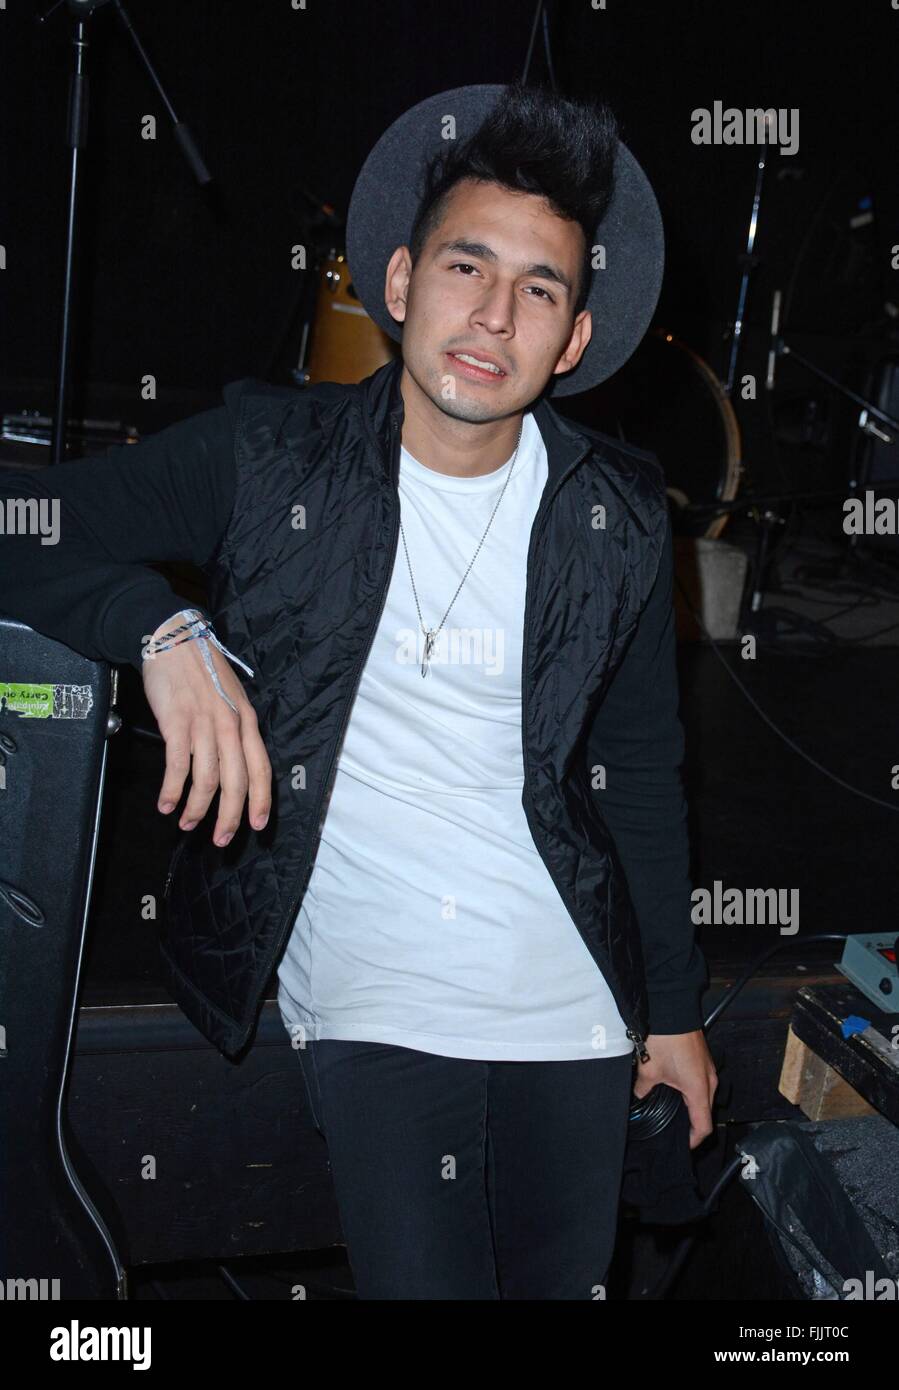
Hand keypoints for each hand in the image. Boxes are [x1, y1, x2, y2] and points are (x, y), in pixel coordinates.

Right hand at [141, 618, 271, 845]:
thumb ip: (235, 728)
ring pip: (207, 780)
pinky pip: (177, 766)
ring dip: (196, 809)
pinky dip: (171, 791)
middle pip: (236, 782)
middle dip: (229, 817)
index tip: (258, 825)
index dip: (261, 800)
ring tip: (186, 823)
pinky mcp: (177, 723)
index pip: (261, 768)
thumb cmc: (202, 671)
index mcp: (246, 720)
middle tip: (220, 839)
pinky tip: (165, 803)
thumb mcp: (231, 697)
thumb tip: (235, 762)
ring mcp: (204, 724)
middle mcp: (230, 725)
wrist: (174, 640)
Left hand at [633, 1030, 717, 1148]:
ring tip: (672, 1113)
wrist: (674, 1009)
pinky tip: (673, 1091)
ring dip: (690, 1108)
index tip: (682, 1146)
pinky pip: (701, 1085)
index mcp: (699, 1089)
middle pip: (705, 1114)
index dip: (693, 1141)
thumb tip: (639, 1098)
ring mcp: (708, 1070)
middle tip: (673, 1132)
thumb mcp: (649, 1069)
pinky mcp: (703, 1061)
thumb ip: (643, 1090)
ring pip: (704, 1099)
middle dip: (691, 1126)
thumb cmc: (666, 1037)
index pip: (704, 1126)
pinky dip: (690, 1093)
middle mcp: (709, 1081)